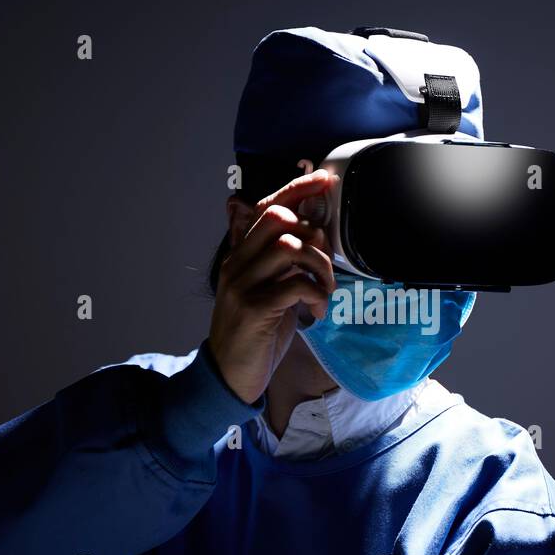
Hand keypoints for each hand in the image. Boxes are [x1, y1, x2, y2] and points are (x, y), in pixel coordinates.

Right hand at [207, 170, 336, 403]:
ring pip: (290, 247)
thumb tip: (310, 229)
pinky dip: (316, 293)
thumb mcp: (268, 290)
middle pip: (278, 218)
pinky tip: (317, 310)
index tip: (323, 179)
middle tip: (324, 264)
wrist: (229, 375)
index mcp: (240, 256)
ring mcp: (243, 285)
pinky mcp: (254, 310)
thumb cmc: (255, 333)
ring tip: (325, 290)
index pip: (266, 207)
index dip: (296, 188)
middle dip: (313, 234)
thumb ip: (282, 263)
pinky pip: (295, 284)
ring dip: (320, 266)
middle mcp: (237, 264)